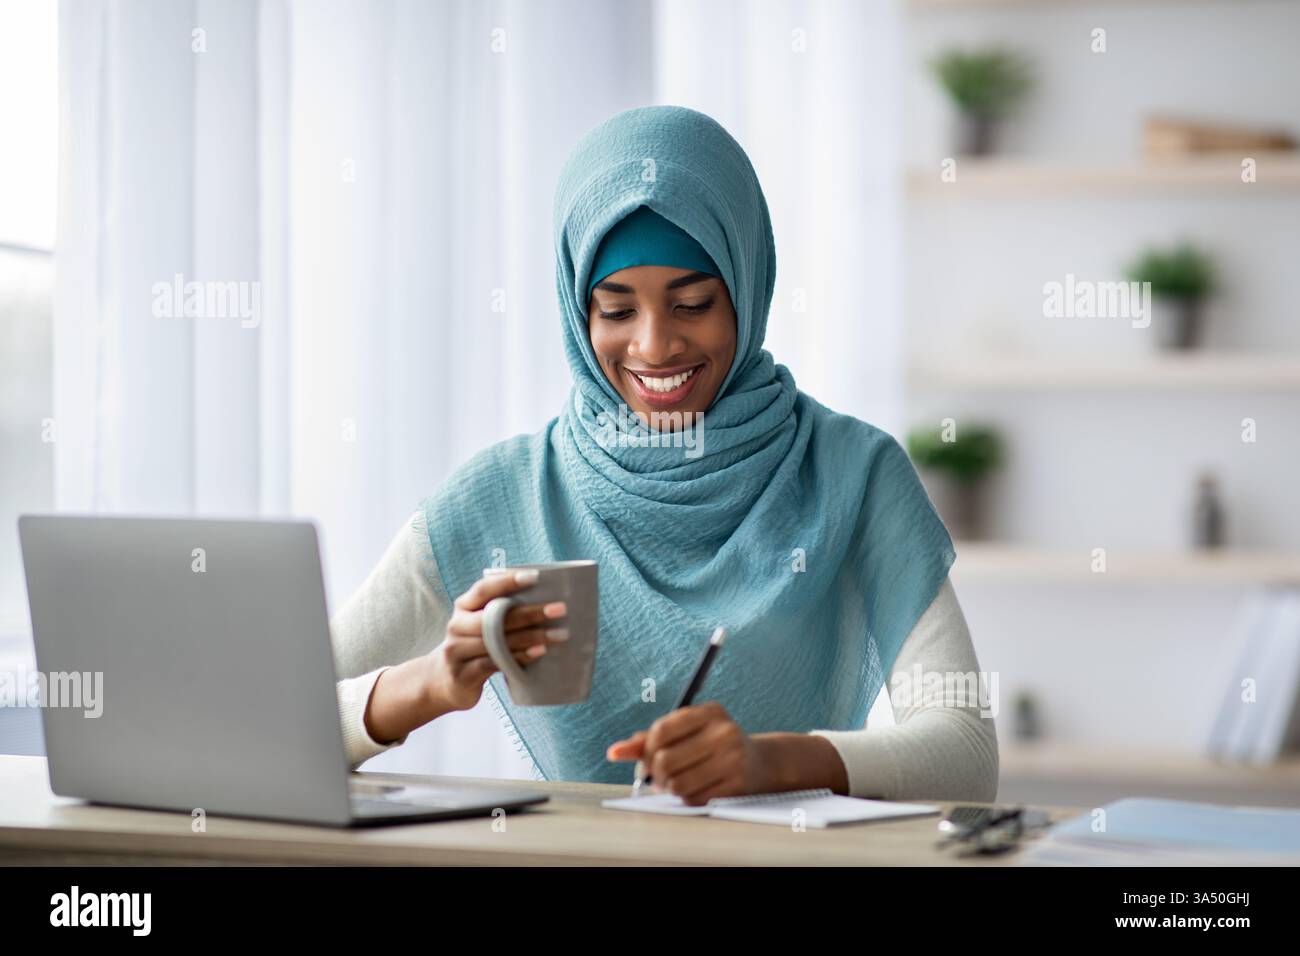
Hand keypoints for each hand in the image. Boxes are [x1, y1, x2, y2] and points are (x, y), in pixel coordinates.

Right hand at [427, 570, 569, 712]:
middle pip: (495, 617)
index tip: (536, 577)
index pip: (484, 589)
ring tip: (559, 635)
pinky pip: (495, 663)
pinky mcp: (463, 674)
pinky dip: (520, 657)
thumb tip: (545, 601)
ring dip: (532, 637)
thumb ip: (500, 613)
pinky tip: (539, 652)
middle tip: (559, 609)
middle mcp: (457, 625)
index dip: (507, 581)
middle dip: (530, 613)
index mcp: (463, 607)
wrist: (444, 682)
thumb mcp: (480, 625)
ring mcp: (457, 650)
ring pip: (498, 641)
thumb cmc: (474, 646)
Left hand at [605, 702, 774, 805]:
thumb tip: (614, 752)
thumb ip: (648, 739)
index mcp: (710, 712)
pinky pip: (693, 799)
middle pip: (665, 761)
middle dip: (654, 773)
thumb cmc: (712, 744)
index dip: (645, 749)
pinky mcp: (737, 786)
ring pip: (677, 784)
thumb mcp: (687, 732)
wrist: (761, 763)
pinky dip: (685, 799)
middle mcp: (724, 732)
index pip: (661, 731)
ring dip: (668, 789)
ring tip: (673, 784)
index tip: (646, 757)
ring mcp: (733, 760)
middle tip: (656, 776)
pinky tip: (693, 790)